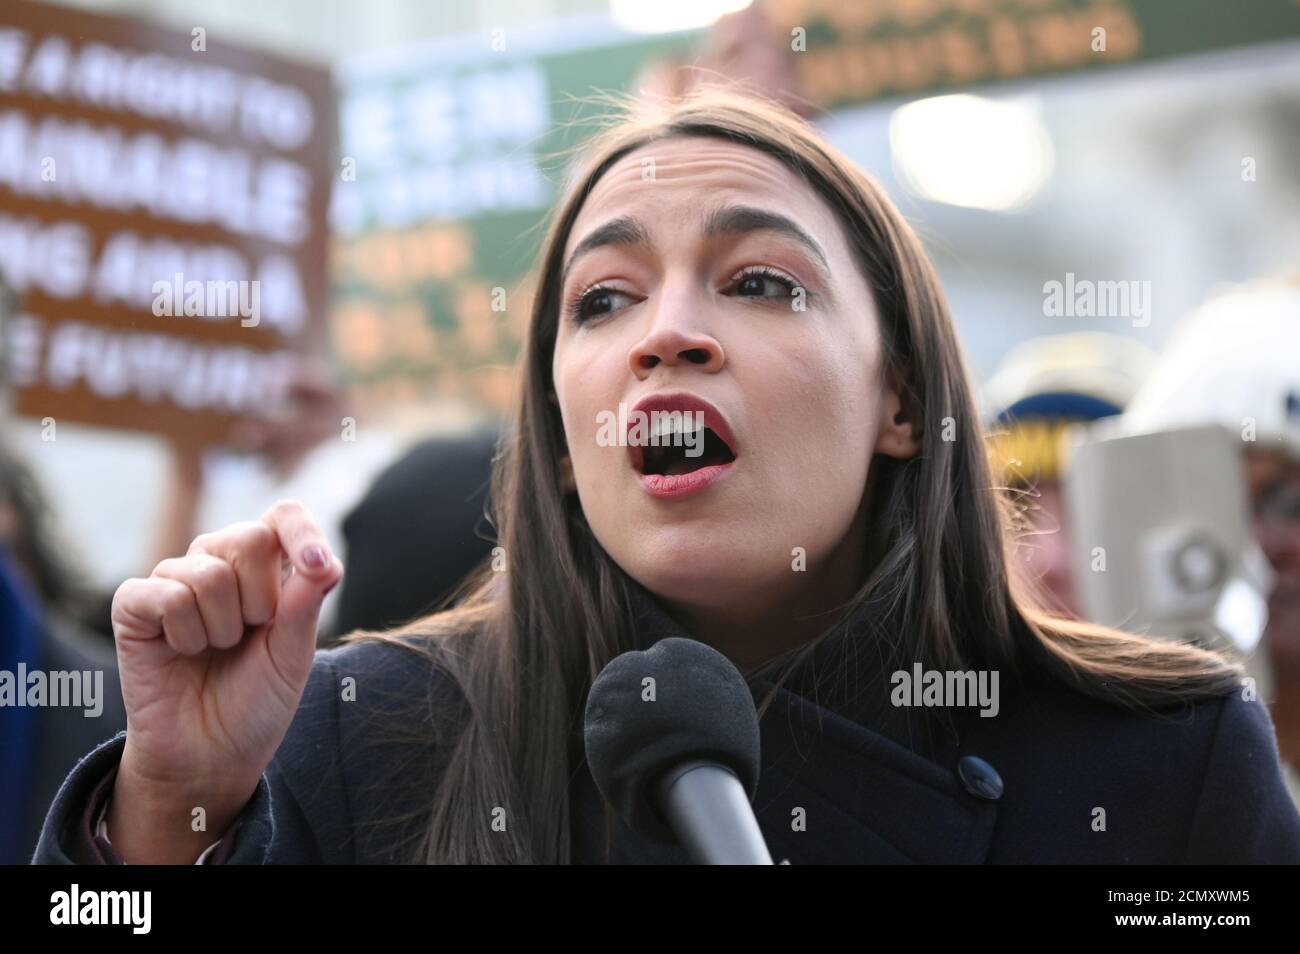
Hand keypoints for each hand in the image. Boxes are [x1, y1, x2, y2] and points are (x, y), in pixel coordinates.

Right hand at [106, 500, 341, 862]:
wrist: (210, 755)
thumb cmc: (256, 702)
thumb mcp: (293, 655)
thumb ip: (305, 606)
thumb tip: (325, 562)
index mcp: (266, 567)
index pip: (282, 516)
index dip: (302, 532)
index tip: (317, 566)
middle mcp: (220, 562)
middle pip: (249, 538)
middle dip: (261, 600)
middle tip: (250, 636)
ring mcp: (174, 579)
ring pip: (209, 573)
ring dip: (222, 628)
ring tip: (215, 650)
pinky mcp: (134, 604)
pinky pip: (165, 594)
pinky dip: (184, 634)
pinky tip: (181, 652)